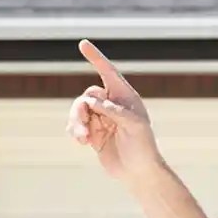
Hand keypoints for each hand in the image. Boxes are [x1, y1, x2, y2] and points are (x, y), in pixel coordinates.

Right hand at [66, 39, 163, 179]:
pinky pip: (76, 124)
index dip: (96, 58)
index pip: (109, 73)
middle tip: (83, 129)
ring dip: (76, 123)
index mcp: (126, 98)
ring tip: (81, 139)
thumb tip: (91, 101)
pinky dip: (75, 131)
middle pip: (87, 96)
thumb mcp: (134, 126)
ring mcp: (102, 119)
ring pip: (79, 111)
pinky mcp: (94, 133)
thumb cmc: (143, 148)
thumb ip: (113, 110)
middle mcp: (113, 105)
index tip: (82, 44)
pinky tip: (81, 142)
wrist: (139, 173)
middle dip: (81, 110)